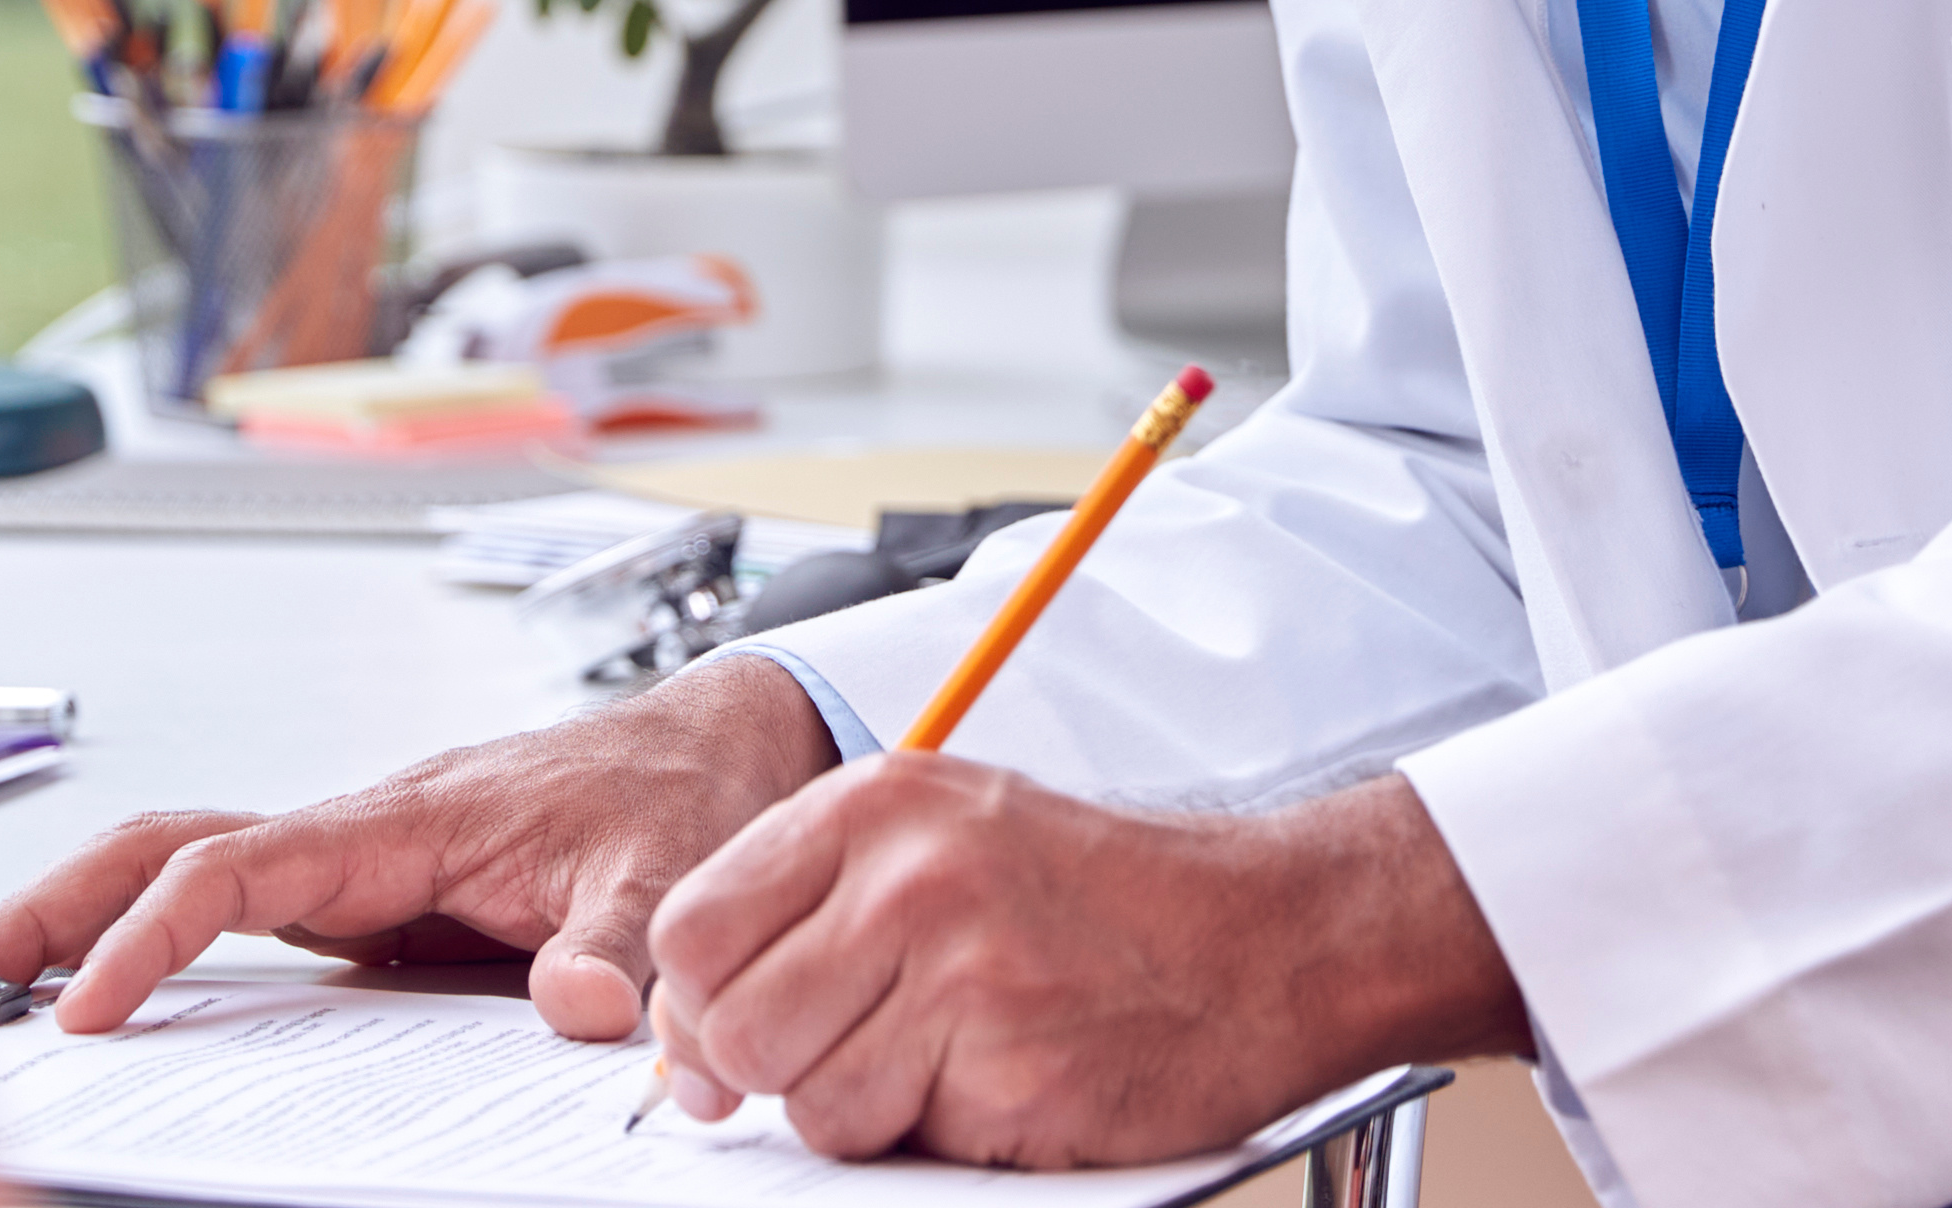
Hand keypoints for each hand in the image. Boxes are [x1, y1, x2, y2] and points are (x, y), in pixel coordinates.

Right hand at [0, 650, 843, 1040]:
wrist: (711, 752)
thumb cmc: (673, 787)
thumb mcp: (664, 871)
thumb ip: (617, 943)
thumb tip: (581, 1014)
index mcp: (400, 817)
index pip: (234, 867)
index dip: (151, 936)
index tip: (88, 1006)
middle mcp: (355, 833)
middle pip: (160, 848)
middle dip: (48, 909)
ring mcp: (351, 867)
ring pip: (180, 873)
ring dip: (80, 922)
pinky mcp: (366, 903)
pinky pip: (235, 920)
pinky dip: (153, 947)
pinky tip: (112, 1001)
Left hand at [645, 758, 1524, 1165]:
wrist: (1262, 938)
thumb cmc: (1095, 898)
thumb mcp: (940, 841)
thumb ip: (809, 912)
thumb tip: (691, 1046)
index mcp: (871, 806)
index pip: (689, 928)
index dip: (699, 1005)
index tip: (734, 1036)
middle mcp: (906, 878)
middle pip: (733, 1028)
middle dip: (773, 1070)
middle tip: (856, 1052)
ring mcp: (960, 975)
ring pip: (810, 1104)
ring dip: (865, 1110)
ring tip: (948, 1058)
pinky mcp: (1012, 1072)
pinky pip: (902, 1145)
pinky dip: (941, 1137)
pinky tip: (1001, 1081)